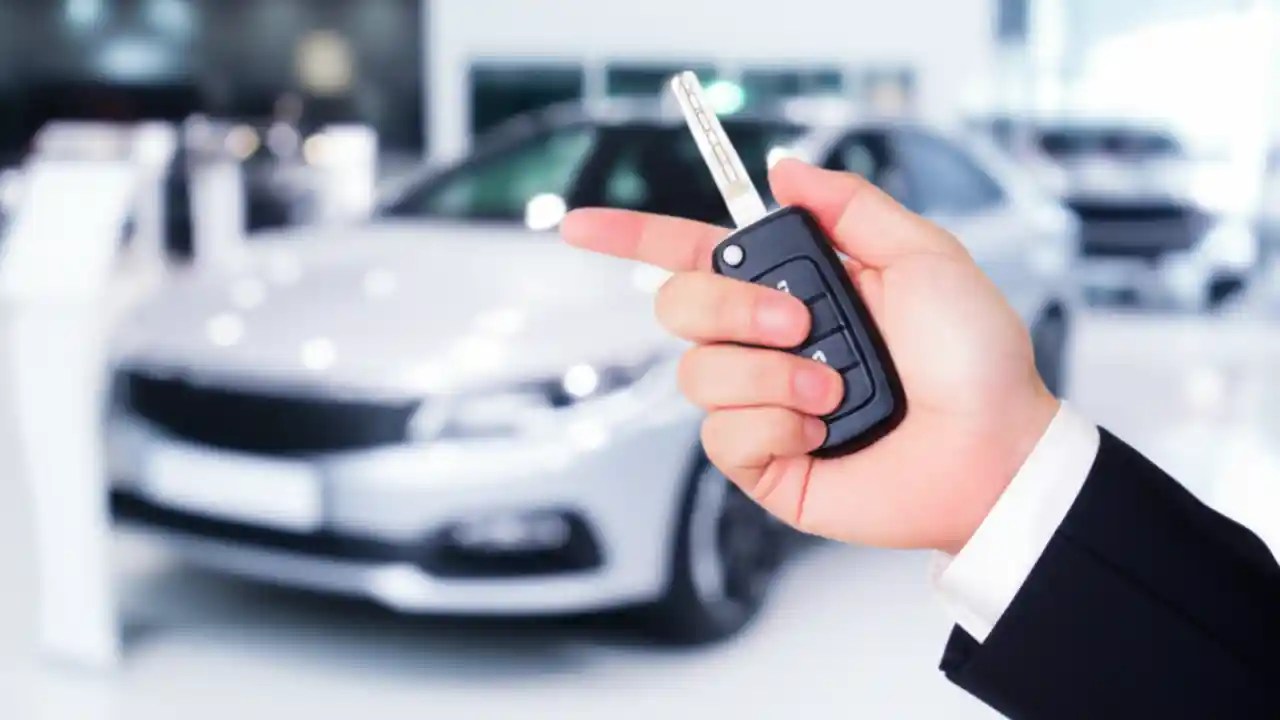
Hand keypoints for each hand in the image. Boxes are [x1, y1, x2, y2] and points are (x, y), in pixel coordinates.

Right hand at [561, 159, 1058, 554]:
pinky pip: (724, 434)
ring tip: (833, 388)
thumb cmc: (973, 356)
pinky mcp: (763, 460)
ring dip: (772, 375)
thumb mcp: (924, 255)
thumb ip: (850, 206)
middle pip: (677, 307)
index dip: (630, 238)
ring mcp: (760, 402)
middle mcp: (765, 343)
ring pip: (697, 374)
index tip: (577, 226)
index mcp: (793, 288)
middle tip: (801, 324)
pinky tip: (821, 429)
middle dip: (732, 309)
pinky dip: (777, 424)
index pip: (692, 255)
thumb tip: (782, 168)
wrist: (993, 448)